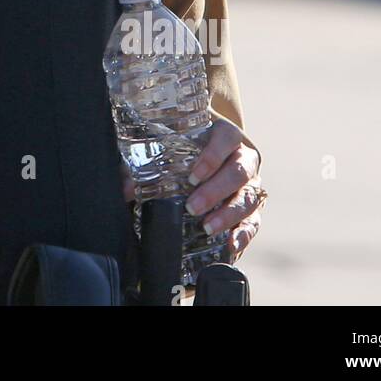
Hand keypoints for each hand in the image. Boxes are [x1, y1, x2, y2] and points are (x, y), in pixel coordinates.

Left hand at [121, 118, 265, 259]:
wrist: (212, 156)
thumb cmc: (187, 149)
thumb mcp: (170, 150)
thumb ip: (147, 165)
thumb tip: (125, 189)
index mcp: (226, 136)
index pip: (226, 138)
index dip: (213, 155)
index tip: (193, 175)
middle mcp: (244, 158)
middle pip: (239, 172)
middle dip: (216, 190)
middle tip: (192, 206)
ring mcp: (252, 184)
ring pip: (249, 198)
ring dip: (228, 214)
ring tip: (207, 227)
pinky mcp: (254, 208)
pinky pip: (254, 221)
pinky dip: (244, 234)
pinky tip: (231, 245)